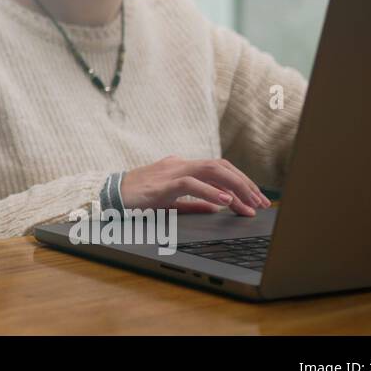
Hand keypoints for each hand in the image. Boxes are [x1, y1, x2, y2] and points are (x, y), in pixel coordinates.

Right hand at [119, 155, 271, 215]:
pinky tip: (225, 201)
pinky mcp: (163, 183)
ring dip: (235, 187)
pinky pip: (191, 184)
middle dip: (245, 184)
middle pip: (221, 166)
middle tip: (261, 203)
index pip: (219, 169)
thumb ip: (194, 203)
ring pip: (211, 170)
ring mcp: (172, 170)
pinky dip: (210, 191)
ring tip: (250, 203)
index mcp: (182, 167)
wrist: (109, 196)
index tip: (256, 200)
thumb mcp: (170, 202)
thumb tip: (217, 206)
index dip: (240, 182)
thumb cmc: (137, 199)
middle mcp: (180, 163)